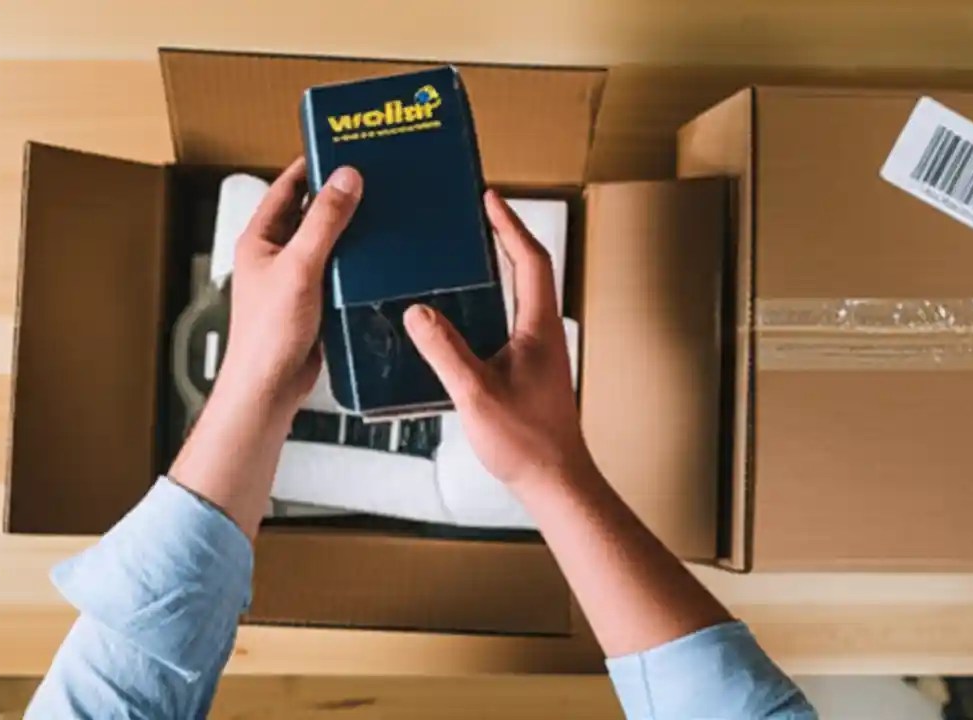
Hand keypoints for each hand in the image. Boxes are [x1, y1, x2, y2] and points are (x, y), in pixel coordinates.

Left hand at [170, 158, 360, 538]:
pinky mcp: (312, 302)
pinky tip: (378, 260)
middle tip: (372, 178)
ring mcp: (294, 279)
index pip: (287, 187)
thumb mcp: (300, 267)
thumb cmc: (267, 335)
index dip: (313, 165)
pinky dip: (355, 263)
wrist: (269, 387)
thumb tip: (345, 179)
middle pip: (310, 213)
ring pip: (326, 243)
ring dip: (350, 231)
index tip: (341, 148)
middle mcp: (275, 255)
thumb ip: (324, 221)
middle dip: (338, 196)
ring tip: (381, 213)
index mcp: (260, 239)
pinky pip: (337, 272)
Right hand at [403, 190, 595, 490]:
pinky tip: (464, 315)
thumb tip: (417, 312)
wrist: (555, 481)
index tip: (490, 199)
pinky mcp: (531, 370)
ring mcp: (540, 352)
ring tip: (468, 255)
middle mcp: (544, 334)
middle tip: (477, 216)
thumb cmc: (526, 442)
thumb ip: (445, 351)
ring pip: (522, 296)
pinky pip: (511, 321)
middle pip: (530, 270)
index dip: (510, 225)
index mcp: (538, 328)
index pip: (530, 261)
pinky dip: (492, 304)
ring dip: (500, 270)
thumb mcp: (475, 394)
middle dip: (505, 238)